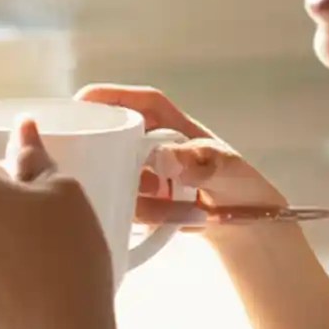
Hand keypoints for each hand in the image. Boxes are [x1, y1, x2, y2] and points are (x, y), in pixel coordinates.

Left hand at [0, 120, 115, 328]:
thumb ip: (36, 155)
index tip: (48, 203)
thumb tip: (22, 127)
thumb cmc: (69, 255)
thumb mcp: (65, 190)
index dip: (25, 182)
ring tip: (45, 261)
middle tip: (52, 232)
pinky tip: (31, 283)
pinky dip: (2, 271)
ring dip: (7, 241)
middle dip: (12, 212)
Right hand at [75, 85, 288, 223]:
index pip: (140, 102)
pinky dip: (126, 212)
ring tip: (150, 203)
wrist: (246, 231)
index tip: (81, 102)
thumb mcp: (227, 170)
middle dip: (102, 147)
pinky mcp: (140, 204)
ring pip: (114, 174)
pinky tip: (148, 221)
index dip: (110, 97)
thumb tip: (162, 158)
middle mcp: (153, 148)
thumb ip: (200, 161)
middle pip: (114, 136)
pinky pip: (121, 203)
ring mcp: (144, 176)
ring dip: (120, 188)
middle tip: (92, 162)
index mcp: (173, 126)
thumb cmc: (241, 189)